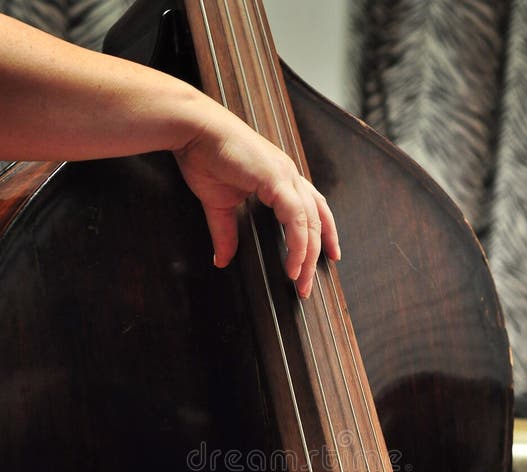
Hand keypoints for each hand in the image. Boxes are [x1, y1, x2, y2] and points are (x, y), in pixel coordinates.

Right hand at [173, 103, 339, 298]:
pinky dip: (297, 242)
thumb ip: (226, 233)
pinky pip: (296, 218)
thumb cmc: (205, 157)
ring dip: (307, 255)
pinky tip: (293, 261)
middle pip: (317, 220)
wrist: (194, 131)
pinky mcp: (276, 178)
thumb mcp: (219, 205)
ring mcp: (286, 175)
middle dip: (316, 255)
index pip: (314, 207)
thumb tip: (222, 260)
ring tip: (299, 280)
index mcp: (281, 178)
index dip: (325, 232)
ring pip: (310, 222)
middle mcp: (289, 175)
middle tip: (307, 284)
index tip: (331, 255)